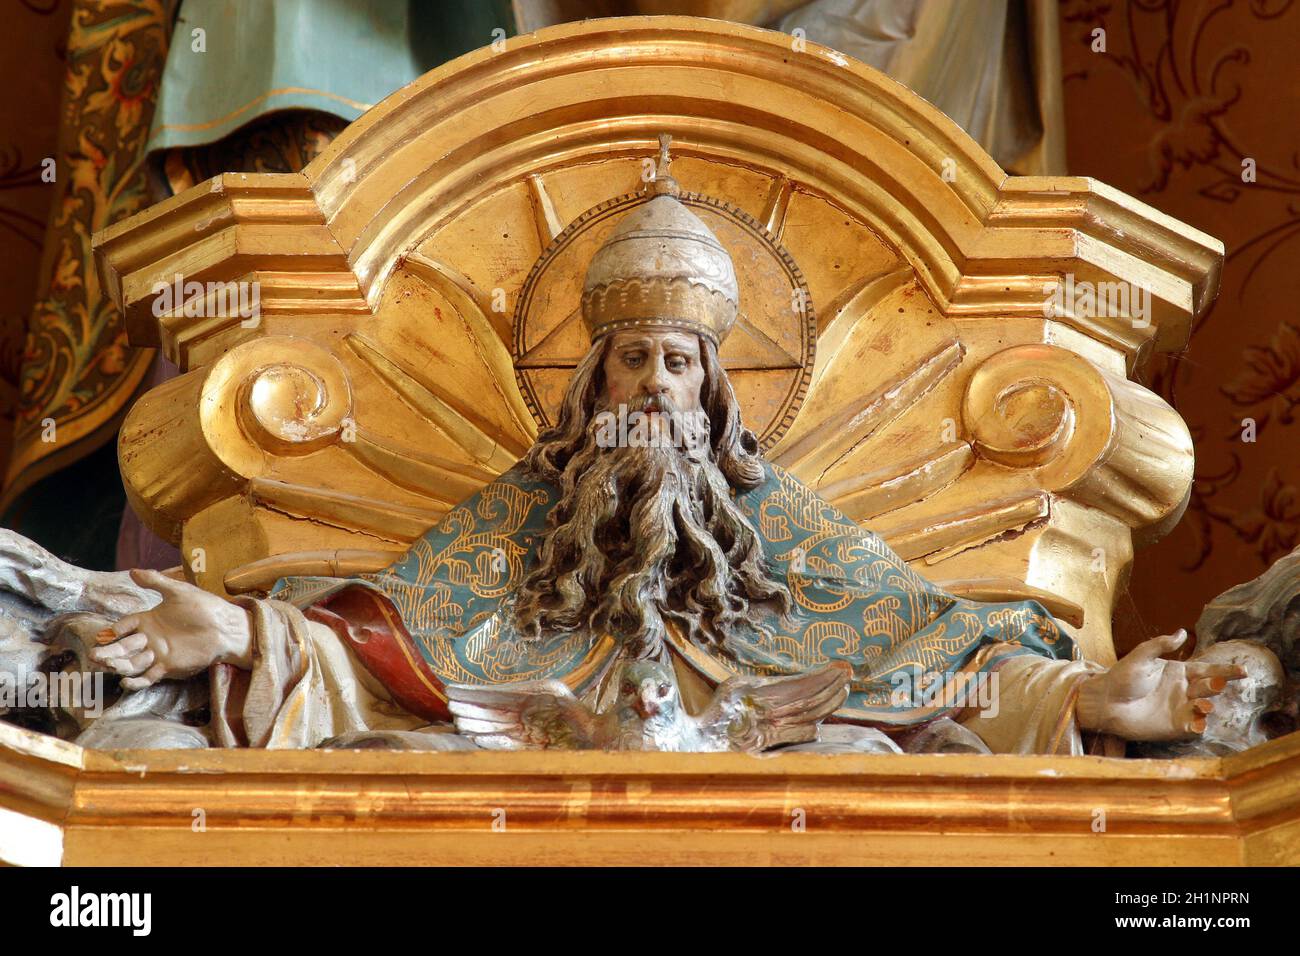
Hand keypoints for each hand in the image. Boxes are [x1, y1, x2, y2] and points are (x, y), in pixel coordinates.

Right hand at [88, 569, 254, 689]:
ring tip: (108, 666)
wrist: (225, 627)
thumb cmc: (203, 606)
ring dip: (119, 665)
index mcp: (149, 620)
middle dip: (109, 651)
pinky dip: (137, 681)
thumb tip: (132, 570)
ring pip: (132, 662)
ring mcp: (158, 654)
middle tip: (94, 655)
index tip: (103, 635)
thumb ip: (155, 582)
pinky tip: (126, 682)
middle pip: (124, 646)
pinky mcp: (168, 667)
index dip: (114, 631)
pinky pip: (149, 676)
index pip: (125, 626)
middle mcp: (150, 638)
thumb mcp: (178, 591)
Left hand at [1076, 629, 1246, 740]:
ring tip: (1202, 703)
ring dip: (1208, 706)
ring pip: (1205, 707)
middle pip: (1209, 687)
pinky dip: (1200, 725)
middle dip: (1216, 686)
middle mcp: (1184, 690)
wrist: (1105, 702)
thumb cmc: (1121, 677)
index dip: (1227, 670)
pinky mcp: (1175, 726)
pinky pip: (1194, 727)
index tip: (1244, 671)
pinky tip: (1197, 723)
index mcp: (1179, 672)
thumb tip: (1183, 632)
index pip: (1209, 669)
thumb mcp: (1140, 656)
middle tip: (1216, 684)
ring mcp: (1181, 709)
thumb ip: (1160, 645)